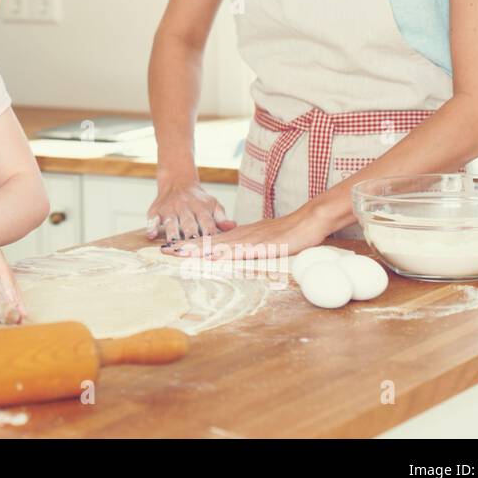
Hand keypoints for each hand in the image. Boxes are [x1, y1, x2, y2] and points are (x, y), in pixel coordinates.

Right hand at [146, 177, 235, 241]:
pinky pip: (153, 219)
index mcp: (201, 208)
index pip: (207, 224)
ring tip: (173, 245)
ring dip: (172, 234)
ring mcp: (170, 209)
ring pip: (171, 224)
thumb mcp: (213, 204)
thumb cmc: (199, 199)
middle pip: (188, 225)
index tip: (213, 247)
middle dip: (191, 237)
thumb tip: (233, 226)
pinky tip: (151, 235)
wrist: (178, 182)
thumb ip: (221, 218)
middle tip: (193, 250)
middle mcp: (185, 208)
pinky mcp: (156, 211)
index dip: (209, 235)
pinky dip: (151, 227)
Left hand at [159, 200, 333, 259]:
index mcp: (242, 234)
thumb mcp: (267, 241)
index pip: (213, 240)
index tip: (174, 248)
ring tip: (180, 253)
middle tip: (165, 250)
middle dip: (188, 246)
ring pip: (221, 245)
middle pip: (211, 241)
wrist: (312, 219)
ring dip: (200, 250)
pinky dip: (226, 254)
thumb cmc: (292, 231)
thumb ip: (253, 246)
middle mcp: (244, 235)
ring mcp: (253, 239)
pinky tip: (213, 257)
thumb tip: (240, 253)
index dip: (193, 245)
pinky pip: (242, 250)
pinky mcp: (264, 245)